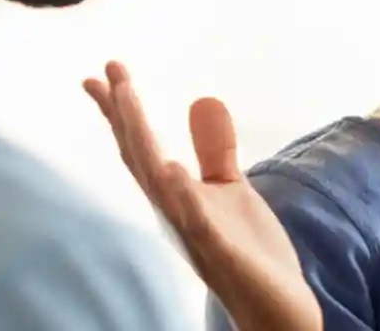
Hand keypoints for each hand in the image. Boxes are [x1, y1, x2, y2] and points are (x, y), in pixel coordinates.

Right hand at [84, 62, 320, 330]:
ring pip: (158, 182)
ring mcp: (194, 230)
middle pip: (139, 156)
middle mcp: (174, 211)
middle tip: (108, 71)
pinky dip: (181, 194)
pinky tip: (170, 167)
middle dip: (122, 114)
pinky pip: (196, 220)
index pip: (140, 146)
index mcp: (174, 194)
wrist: (274, 307)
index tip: (105, 71)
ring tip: (127, 97)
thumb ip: (214, 149)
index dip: (121, 110)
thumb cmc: (248, 252)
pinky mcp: (221, 250)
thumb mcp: (230, 189)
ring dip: (140, 140)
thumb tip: (202, 98)